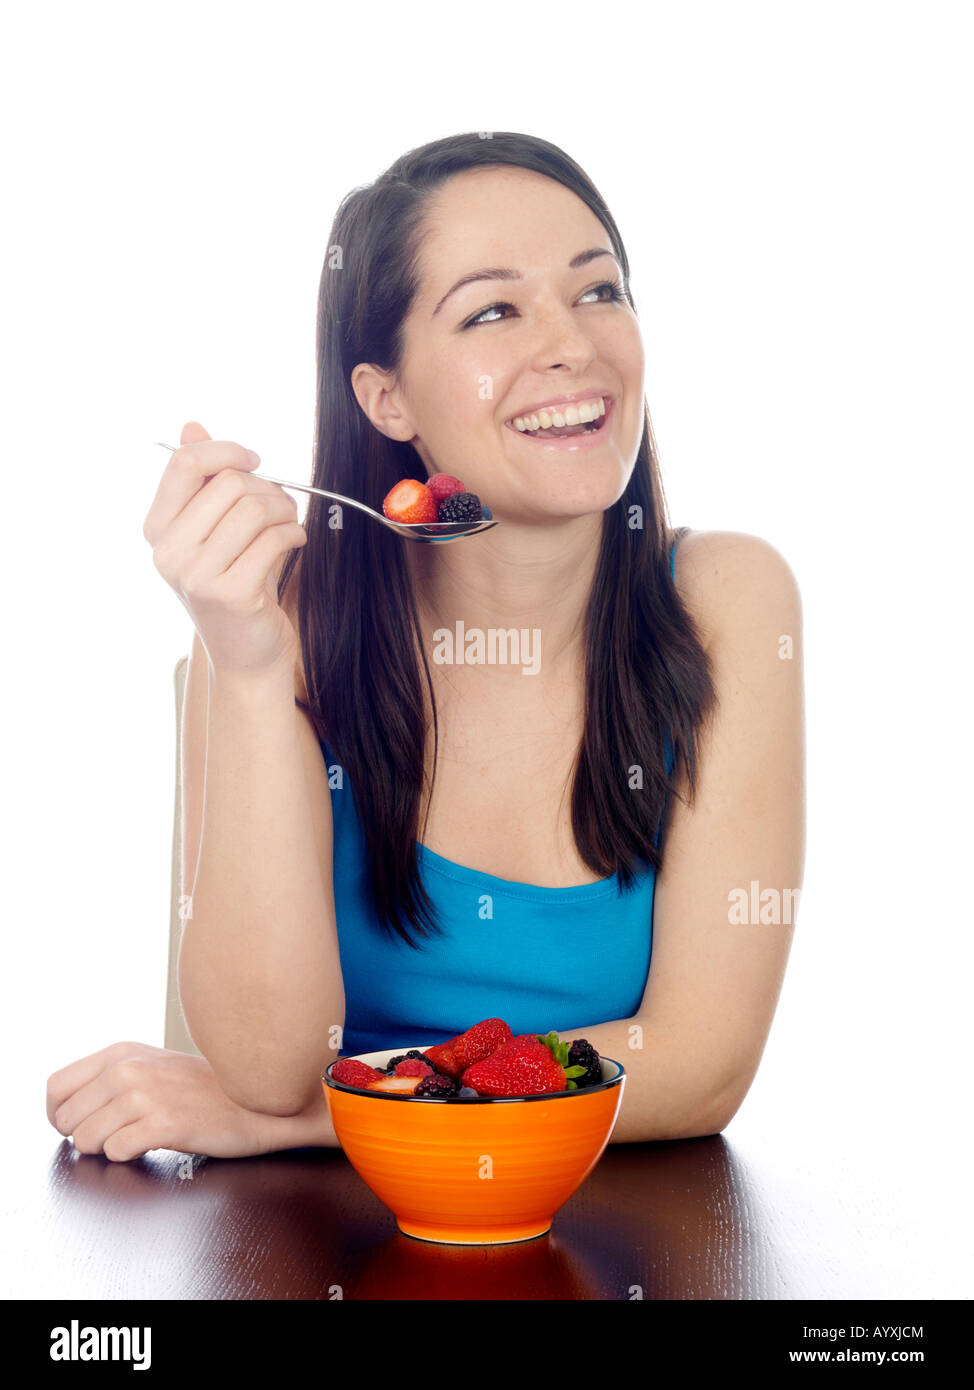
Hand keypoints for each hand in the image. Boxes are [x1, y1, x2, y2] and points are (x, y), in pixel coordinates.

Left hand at [46, 1040, 320, 1160]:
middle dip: (84, 1136)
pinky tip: (153, 1144)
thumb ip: (111, 1076)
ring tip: (137, 1139)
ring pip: (86, 1140)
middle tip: (116, 1135)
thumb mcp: (152, 1065)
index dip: (60, 1115)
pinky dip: (129, 1155)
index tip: (83, 1125)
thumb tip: (66, 1107)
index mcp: (121, 1052)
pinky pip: (116, 1152)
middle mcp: (128, 1068)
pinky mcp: (166, 1123)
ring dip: (106, 1149)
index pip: (55, 1088)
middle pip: (66, 1120)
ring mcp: (147, 1095)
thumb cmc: (204, 1089)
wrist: (258, 1099)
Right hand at [143, 421, 306, 677]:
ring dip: (285, 510)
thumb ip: (202, 481)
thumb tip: (191, 426)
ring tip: (290, 524)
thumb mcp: (214, 531)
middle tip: (282, 506)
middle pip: (230, 483)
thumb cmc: (237, 583)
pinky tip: (295, 542)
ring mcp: (196, 576)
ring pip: (255, 509)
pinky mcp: (231, 594)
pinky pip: (274, 539)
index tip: (254, 462)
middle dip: (268, 488)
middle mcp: (168, 552)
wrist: (248, 654)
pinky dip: (294, 534)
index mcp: (157, 529)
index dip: (228, 451)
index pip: (185, 462)